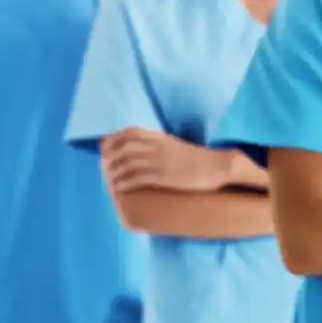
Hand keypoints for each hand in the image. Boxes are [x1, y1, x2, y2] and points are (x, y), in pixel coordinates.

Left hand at [100, 127, 228, 192]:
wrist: (217, 167)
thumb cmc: (199, 160)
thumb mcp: (177, 146)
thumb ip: (161, 146)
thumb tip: (146, 153)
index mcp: (160, 137)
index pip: (129, 132)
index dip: (113, 141)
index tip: (105, 151)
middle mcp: (157, 146)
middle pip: (123, 147)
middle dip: (109, 159)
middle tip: (104, 171)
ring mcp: (160, 161)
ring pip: (126, 163)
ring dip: (114, 174)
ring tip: (110, 183)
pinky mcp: (164, 176)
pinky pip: (137, 178)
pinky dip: (124, 183)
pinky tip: (119, 190)